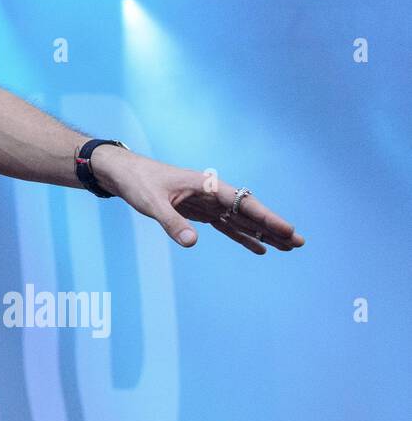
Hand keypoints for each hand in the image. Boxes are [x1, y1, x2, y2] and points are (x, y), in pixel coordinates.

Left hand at [89, 145, 304, 253]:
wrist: (121, 173)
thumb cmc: (137, 182)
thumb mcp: (151, 203)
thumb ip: (172, 222)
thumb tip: (191, 243)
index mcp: (207, 185)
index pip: (243, 202)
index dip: (266, 218)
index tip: (287, 230)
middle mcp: (211, 193)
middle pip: (248, 211)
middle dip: (274, 227)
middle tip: (299, 243)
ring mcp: (206, 202)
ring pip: (241, 220)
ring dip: (263, 233)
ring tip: (288, 247)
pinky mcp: (197, 211)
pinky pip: (226, 226)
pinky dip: (243, 237)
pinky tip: (259, 248)